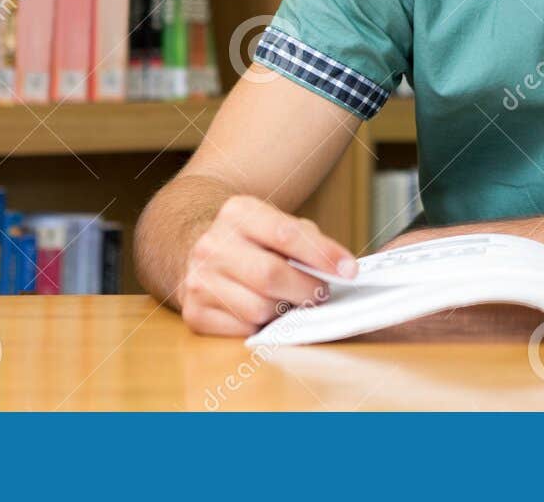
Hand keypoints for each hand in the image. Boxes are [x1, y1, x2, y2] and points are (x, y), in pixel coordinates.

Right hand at [179, 194, 357, 336]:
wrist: (201, 253)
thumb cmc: (253, 242)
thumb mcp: (277, 225)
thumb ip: (307, 241)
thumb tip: (341, 270)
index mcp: (237, 213)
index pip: (286, 234)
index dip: (322, 255)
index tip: (349, 271)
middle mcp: (212, 244)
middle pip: (271, 276)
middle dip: (306, 289)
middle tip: (321, 293)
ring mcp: (199, 280)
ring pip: (258, 309)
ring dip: (284, 311)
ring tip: (289, 301)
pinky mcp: (194, 312)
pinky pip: (242, 331)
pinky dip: (261, 327)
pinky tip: (264, 313)